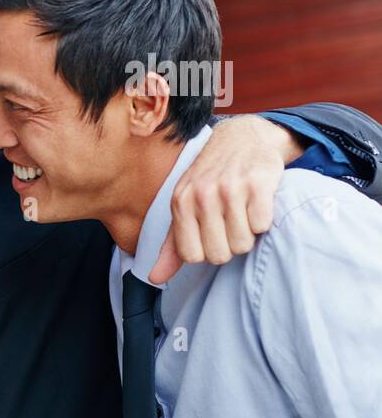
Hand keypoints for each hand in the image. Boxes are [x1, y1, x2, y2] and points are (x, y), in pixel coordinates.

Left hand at [150, 116, 291, 283]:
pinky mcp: (259, 183)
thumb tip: (154, 278)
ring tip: (244, 213)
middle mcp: (202, 195)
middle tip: (231, 225)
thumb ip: (171, 245)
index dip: (206, 252)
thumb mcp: (185, 206)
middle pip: (220, 254)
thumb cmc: (210, 178)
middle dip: (228, 246)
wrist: (241, 138)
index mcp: (180, 203)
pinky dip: (264, 221)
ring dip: (247, 235)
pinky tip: (257, 204)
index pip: (192, 256)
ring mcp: (230, 188)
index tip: (212, 236)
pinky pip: (262, 226)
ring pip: (242, 243)